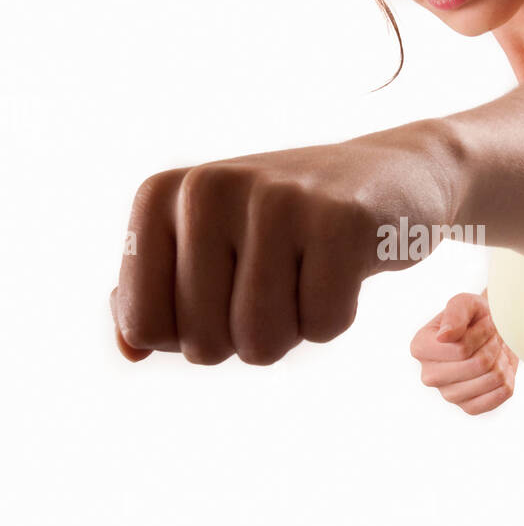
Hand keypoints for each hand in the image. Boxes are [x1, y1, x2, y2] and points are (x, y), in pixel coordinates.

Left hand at [109, 128, 457, 364]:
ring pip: (260, 343)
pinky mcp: (340, 221)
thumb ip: (155, 298)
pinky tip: (345, 270)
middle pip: (202, 344)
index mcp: (161, 195)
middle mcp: (208, 188)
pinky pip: (322, 327)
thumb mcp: (208, 248)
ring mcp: (275, 200)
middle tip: (277, 285)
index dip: (191, 335)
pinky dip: (336, 318)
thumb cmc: (285, 227)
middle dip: (245, 340)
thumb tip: (129, 350)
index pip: (144, 326)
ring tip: (308, 276)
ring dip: (292, 333)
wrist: (391, 176)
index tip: (225, 290)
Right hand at [409, 290, 517, 414]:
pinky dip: (508, 378)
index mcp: (420, 348)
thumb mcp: (465, 303)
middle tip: (493, 336)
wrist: (489, 334)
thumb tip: (443, 337)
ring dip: (502, 358)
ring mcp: (448, 395)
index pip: (461, 348)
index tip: (485, 322)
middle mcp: (429, 376)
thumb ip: (455, 313)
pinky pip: (501, 394)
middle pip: (478, 364)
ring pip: (493, 378)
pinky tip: (499, 368)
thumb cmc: (474, 316)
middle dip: (493, 345)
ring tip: (495, 350)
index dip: (483, 332)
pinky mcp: (469, 408)